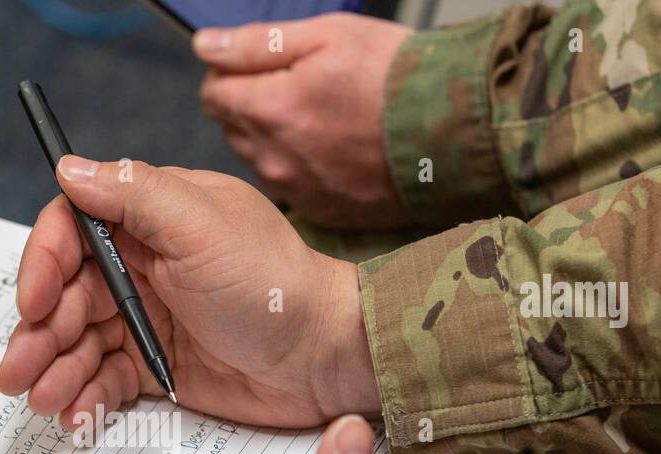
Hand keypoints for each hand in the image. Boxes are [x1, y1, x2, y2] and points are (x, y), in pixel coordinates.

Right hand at [0, 157, 378, 428]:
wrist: (324, 359)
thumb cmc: (275, 286)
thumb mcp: (204, 227)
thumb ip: (135, 196)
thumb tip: (70, 169)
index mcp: (151, 220)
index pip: (73, 231)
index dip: (43, 266)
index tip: (34, 304)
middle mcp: (143, 266)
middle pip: (66, 295)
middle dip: (40, 334)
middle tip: (18, 373)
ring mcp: (148, 319)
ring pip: (79, 343)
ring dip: (54, 371)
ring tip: (44, 402)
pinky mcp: (158, 367)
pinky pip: (105, 380)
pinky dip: (85, 398)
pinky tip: (75, 417)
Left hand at [194, 14, 410, 228]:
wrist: (455, 131)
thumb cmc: (399, 77)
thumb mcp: (328, 35)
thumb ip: (256, 44)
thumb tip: (205, 47)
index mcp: (270, 108)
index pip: (212, 94)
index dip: (231, 74)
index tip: (262, 67)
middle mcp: (274, 157)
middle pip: (233, 128)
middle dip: (254, 105)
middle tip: (301, 89)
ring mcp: (296, 190)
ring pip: (259, 158)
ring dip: (276, 138)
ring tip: (324, 119)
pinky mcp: (319, 211)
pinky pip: (289, 186)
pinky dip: (302, 167)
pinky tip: (335, 150)